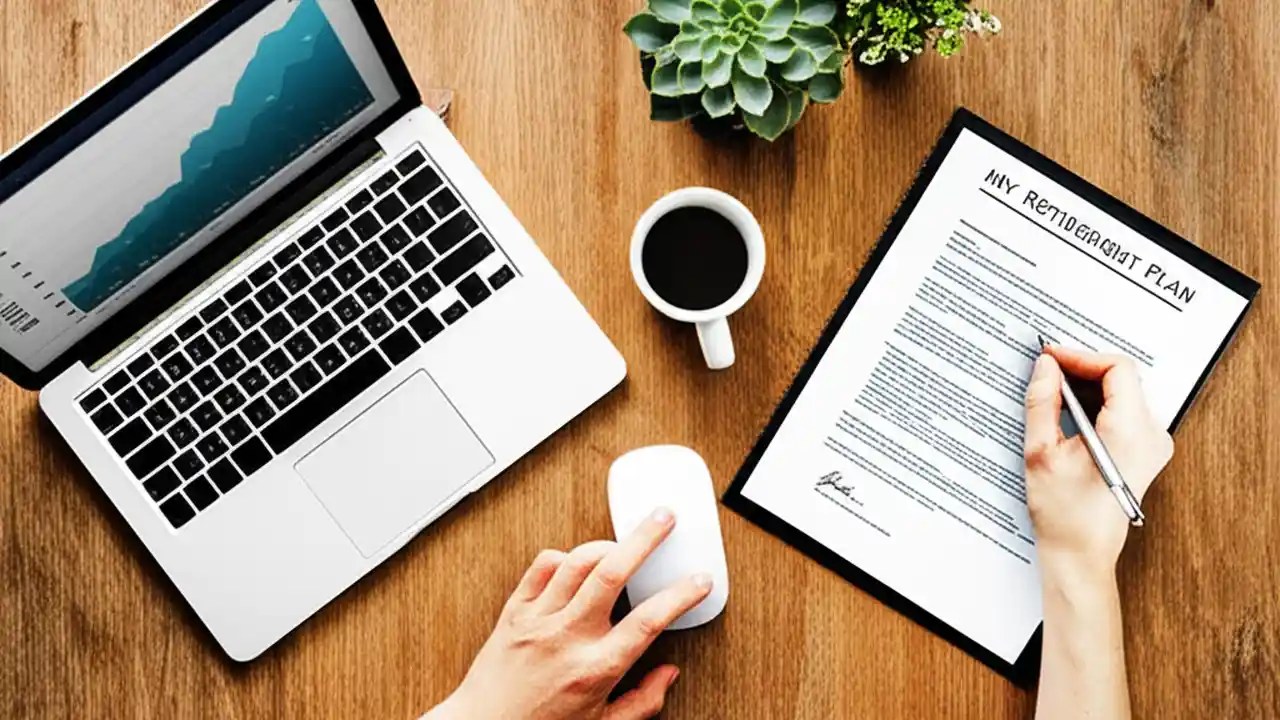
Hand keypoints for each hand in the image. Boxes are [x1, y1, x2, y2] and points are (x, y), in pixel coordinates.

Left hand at [427, 509, 712, 719]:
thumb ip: (642, 702)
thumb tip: (668, 674)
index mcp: (594, 669)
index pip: (648, 622)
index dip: (680, 596)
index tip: (699, 580)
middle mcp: (566, 638)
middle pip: (611, 573)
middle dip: (643, 540)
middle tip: (664, 519)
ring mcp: (538, 620)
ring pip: (576, 563)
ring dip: (606, 543)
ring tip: (625, 540)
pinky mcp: (514, 611)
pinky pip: (541, 568)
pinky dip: (564, 556)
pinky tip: (579, 562)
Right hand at [1023, 345, 1173, 580]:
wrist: (1080, 554)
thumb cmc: (1063, 514)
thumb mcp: (1041, 452)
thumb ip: (1042, 402)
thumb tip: (1045, 367)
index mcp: (1130, 433)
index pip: (1116, 369)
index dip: (1080, 356)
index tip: (1050, 357)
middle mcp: (1150, 436)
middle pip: (1121, 379)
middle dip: (1080, 369)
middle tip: (1045, 372)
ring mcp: (1151, 445)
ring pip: (1121, 393)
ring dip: (1086, 386)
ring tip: (1051, 393)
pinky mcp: (1143, 452)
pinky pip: (1122, 412)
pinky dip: (1094, 404)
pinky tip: (1066, 413)